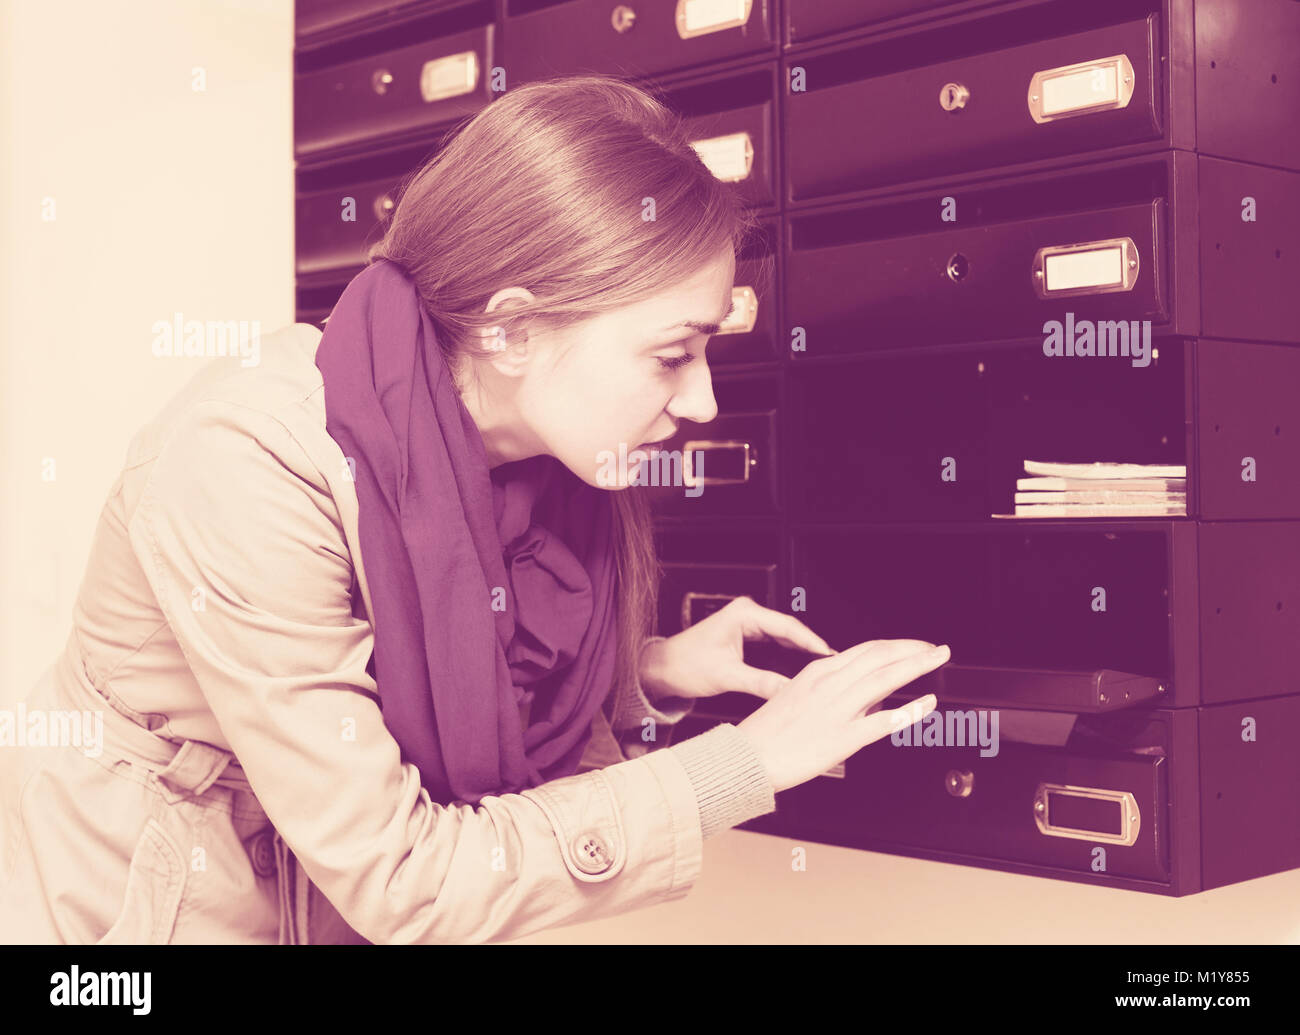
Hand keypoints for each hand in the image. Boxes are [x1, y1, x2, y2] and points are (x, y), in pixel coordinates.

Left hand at [638, 595, 834, 701]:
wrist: (663, 669)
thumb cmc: (685, 665)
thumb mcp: (727, 676)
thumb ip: (761, 683)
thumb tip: (789, 691)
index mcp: (743, 614)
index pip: (787, 626)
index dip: (811, 642)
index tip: (829, 655)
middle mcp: (746, 614)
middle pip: (789, 630)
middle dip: (810, 647)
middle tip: (832, 664)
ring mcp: (746, 623)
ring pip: (783, 637)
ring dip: (800, 651)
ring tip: (821, 667)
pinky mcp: (745, 635)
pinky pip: (774, 642)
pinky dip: (788, 653)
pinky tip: (800, 666)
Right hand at [737, 639, 948, 793]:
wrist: (748, 757)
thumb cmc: (768, 732)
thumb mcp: (796, 695)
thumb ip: (828, 688)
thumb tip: (860, 688)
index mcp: (818, 672)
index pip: (866, 649)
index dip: (896, 644)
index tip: (914, 645)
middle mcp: (830, 684)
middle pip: (880, 656)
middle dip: (914, 649)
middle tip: (936, 648)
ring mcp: (838, 709)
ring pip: (886, 678)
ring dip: (917, 665)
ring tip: (938, 659)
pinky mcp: (843, 738)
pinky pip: (885, 721)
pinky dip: (911, 710)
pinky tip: (927, 705)